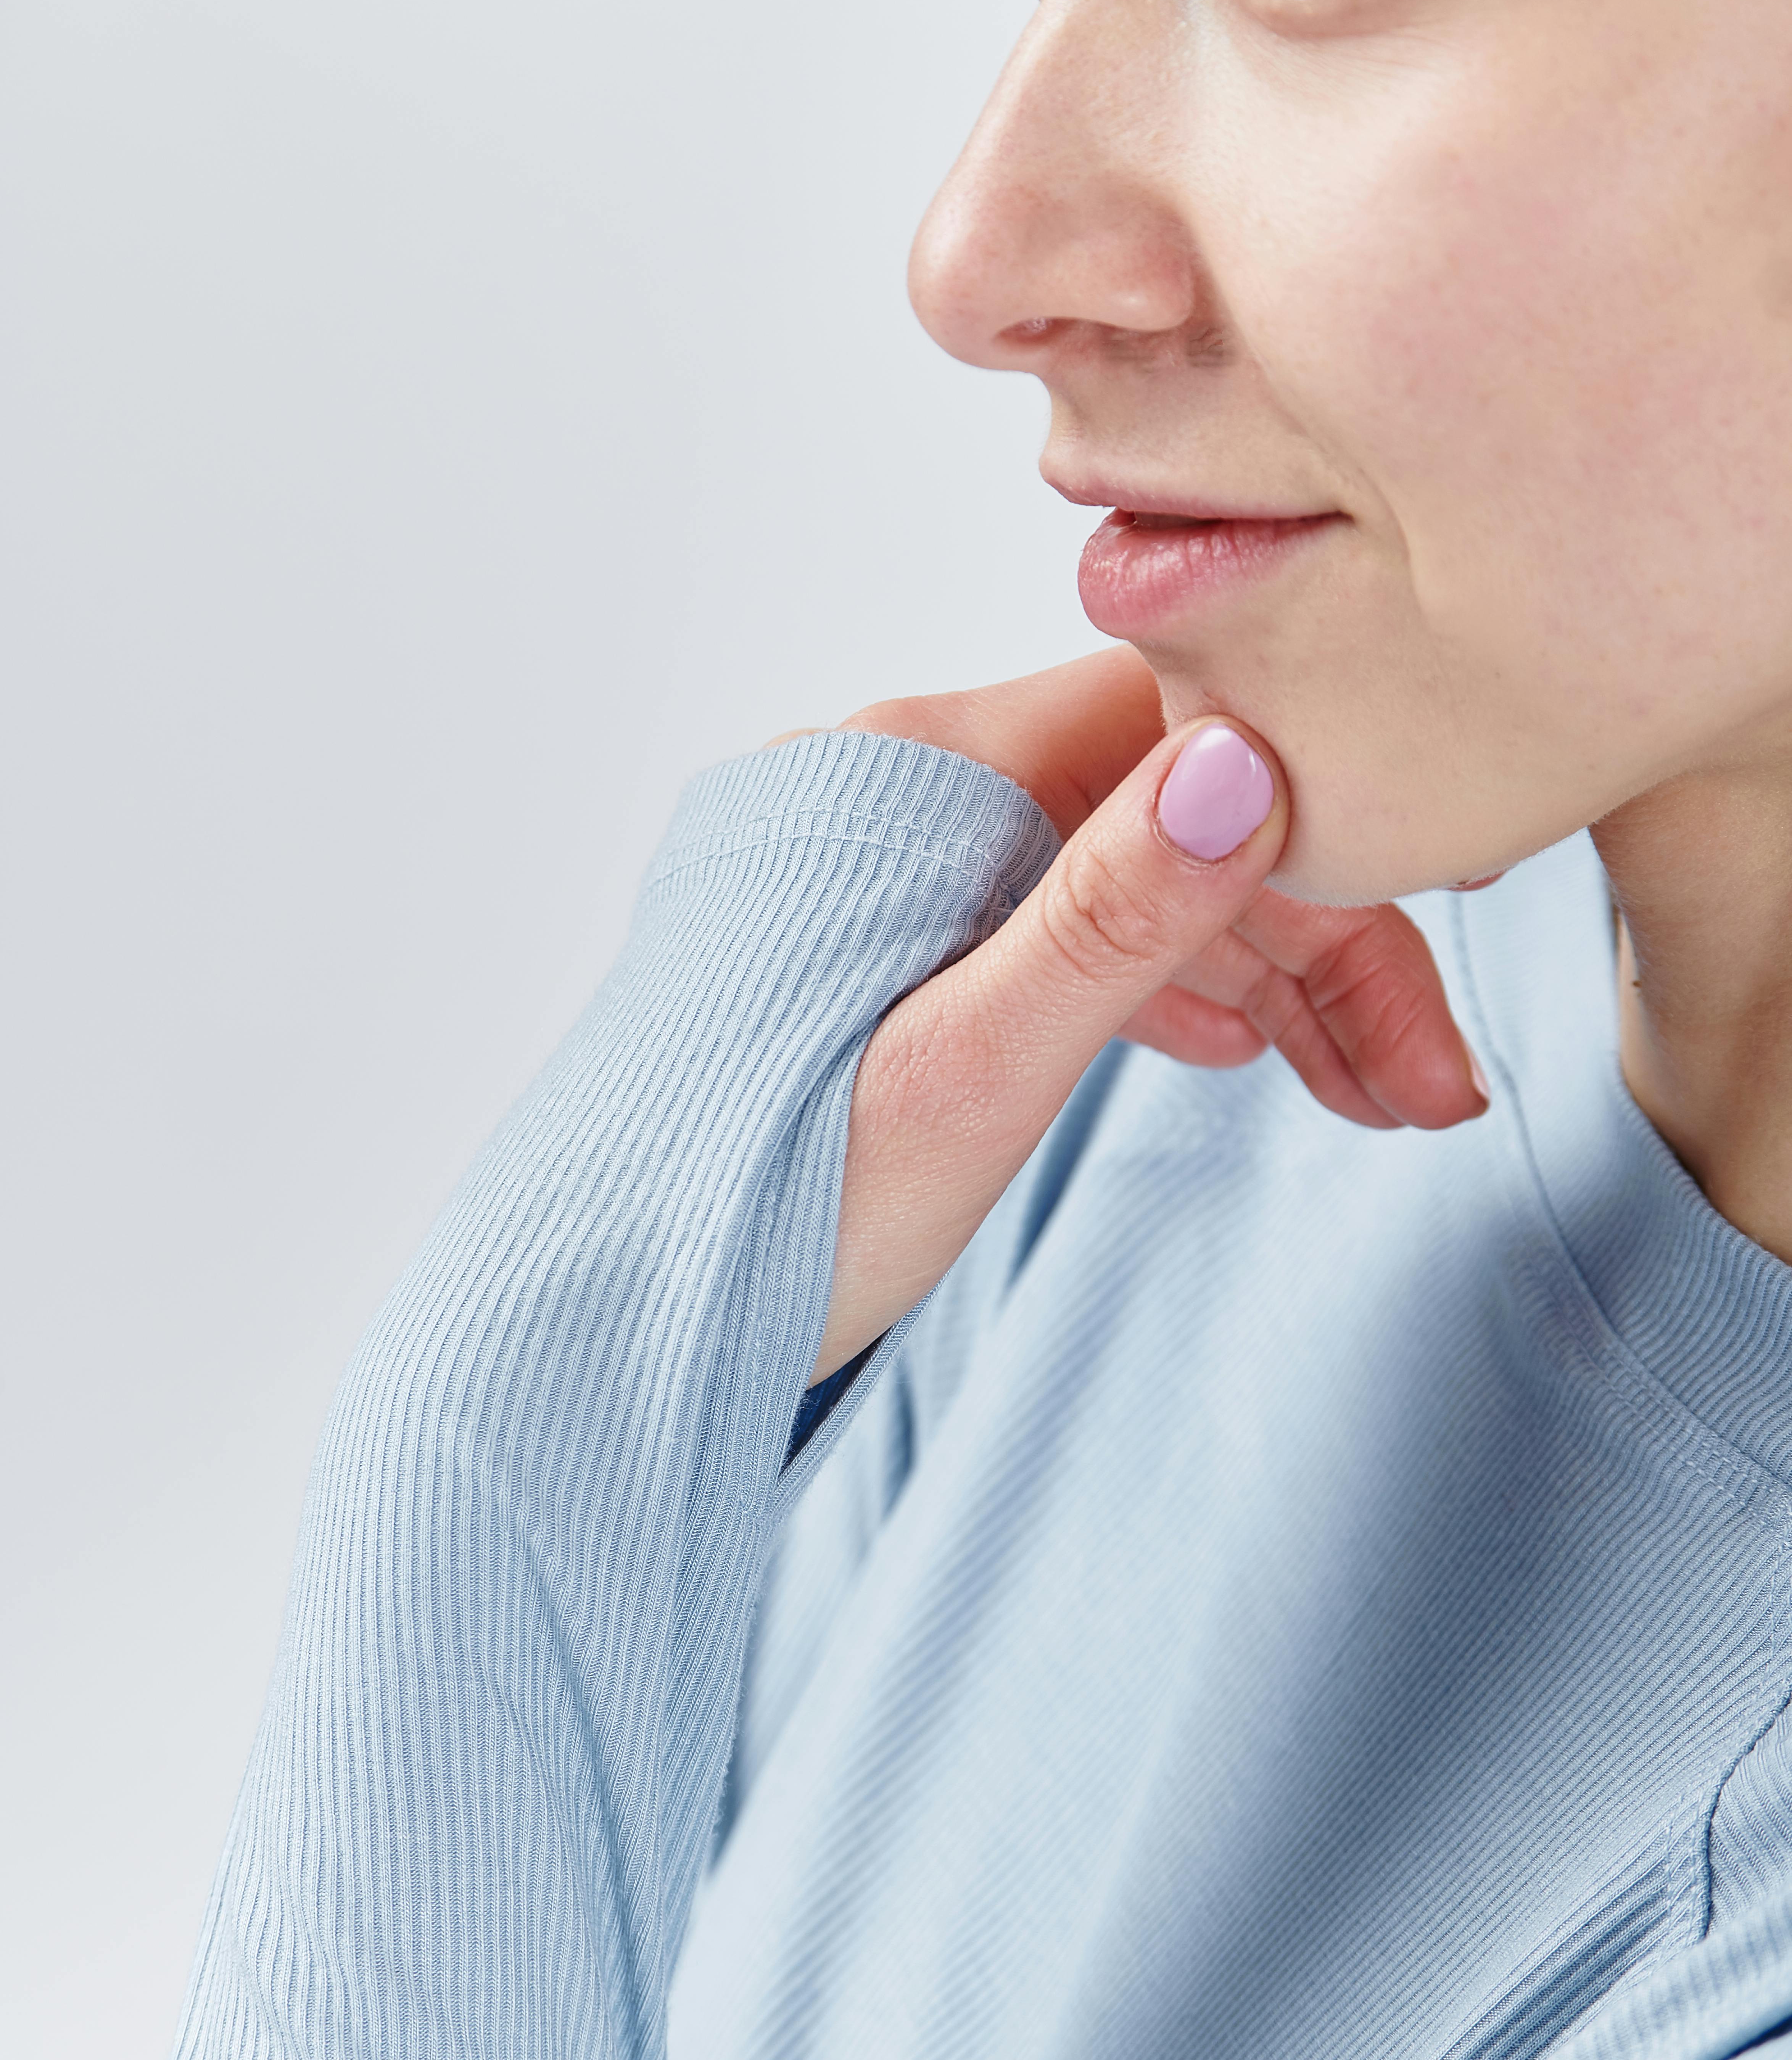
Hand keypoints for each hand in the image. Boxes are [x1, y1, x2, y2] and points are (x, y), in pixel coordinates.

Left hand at [801, 648, 1487, 1381]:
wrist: (595, 1323)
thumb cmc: (755, 1216)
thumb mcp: (964, 1071)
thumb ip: (1104, 919)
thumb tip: (1241, 764)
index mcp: (907, 774)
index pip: (1174, 736)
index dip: (1323, 836)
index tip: (1424, 957)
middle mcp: (890, 786)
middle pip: (1161, 816)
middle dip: (1313, 944)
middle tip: (1425, 1089)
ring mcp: (881, 863)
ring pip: (1119, 880)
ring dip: (1256, 978)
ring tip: (1365, 1095)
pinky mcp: (876, 941)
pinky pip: (1050, 925)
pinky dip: (1154, 984)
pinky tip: (1231, 1042)